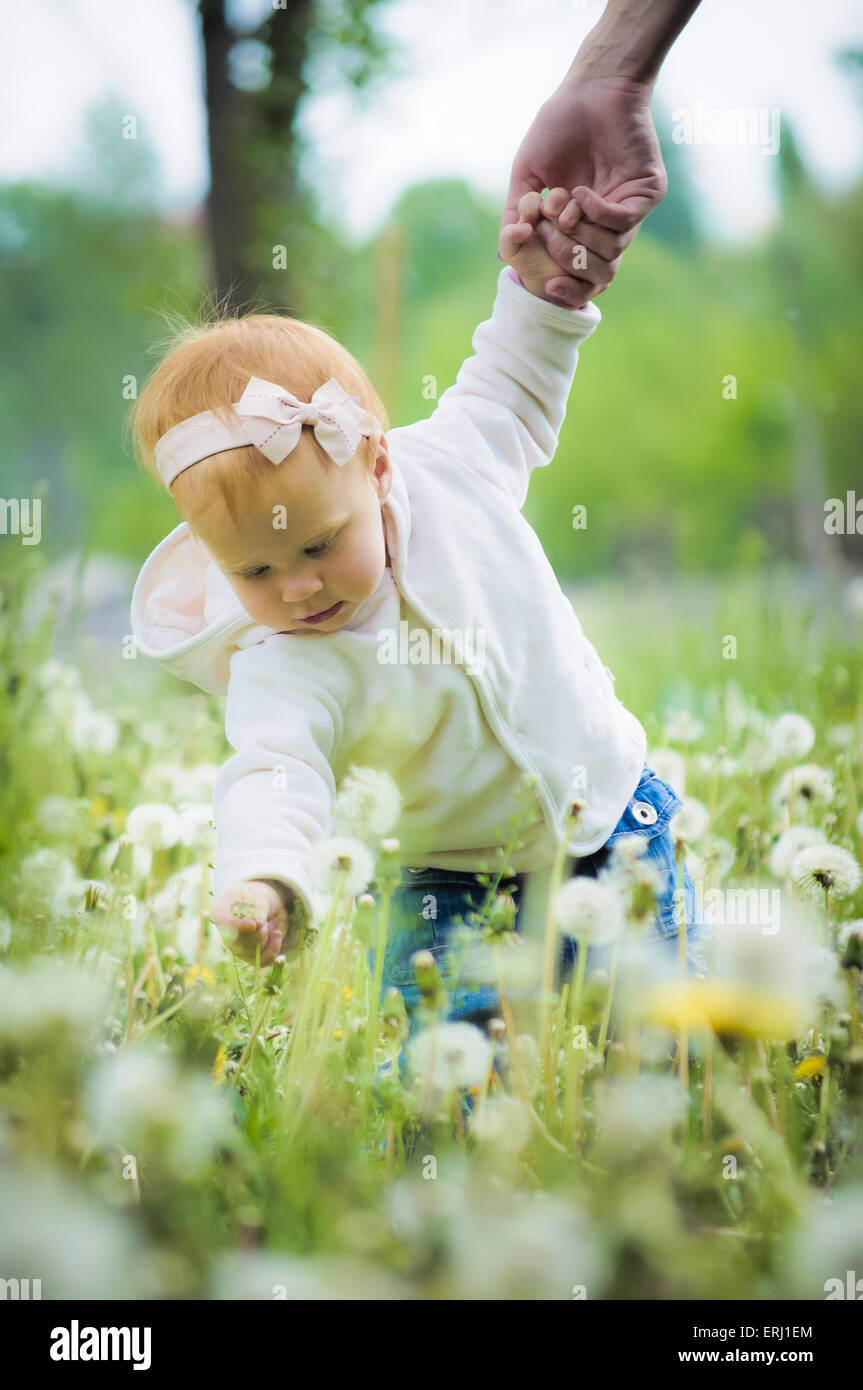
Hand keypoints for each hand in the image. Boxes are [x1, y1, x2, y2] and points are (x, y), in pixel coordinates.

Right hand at [213, 878, 301, 966]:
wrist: (261, 905)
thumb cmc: (254, 898)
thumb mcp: (256, 896)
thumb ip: (256, 908)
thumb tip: (258, 924)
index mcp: (223, 916)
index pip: (226, 926)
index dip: (239, 927)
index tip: (254, 924)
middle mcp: (228, 936)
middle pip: (245, 941)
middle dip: (261, 928)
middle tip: (264, 917)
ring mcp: (238, 949)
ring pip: (256, 951)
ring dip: (269, 935)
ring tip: (270, 921)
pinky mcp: (251, 957)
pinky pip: (263, 961)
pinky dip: (275, 948)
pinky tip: (277, 934)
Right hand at [500, 75, 666, 306]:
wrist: (590, 89)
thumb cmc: (557, 128)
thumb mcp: (527, 176)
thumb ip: (517, 214)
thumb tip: (505, 255)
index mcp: (584, 229)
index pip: (584, 277)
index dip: (568, 290)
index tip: (547, 286)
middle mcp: (609, 225)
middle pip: (599, 274)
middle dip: (566, 258)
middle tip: (547, 231)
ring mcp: (630, 210)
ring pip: (610, 252)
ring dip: (578, 234)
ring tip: (559, 204)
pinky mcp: (647, 193)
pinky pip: (621, 223)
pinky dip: (595, 214)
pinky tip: (579, 194)